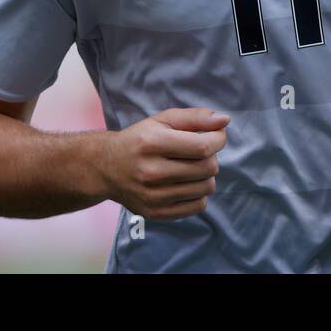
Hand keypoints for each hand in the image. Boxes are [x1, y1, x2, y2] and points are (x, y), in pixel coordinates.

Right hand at [102, 107, 228, 219]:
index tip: (217, 136)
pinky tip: (187, 183)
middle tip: (200, 151)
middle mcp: (151, 172)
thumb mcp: (163, 120)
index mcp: (152, 143)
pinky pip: (197, 206)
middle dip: (212, 156)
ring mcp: (152, 196)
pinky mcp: (155, 213)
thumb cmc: (140, 139)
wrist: (105, 168)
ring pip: (206, 187)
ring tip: (192, 167)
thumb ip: (195, 117)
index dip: (218, 140)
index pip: (202, 147)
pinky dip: (199, 193)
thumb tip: (225, 120)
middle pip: (207, 168)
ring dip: (206, 175)